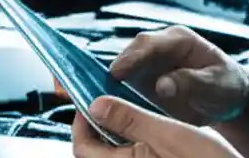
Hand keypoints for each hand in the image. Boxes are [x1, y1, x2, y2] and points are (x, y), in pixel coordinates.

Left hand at [71, 96, 244, 157]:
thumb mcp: (167, 133)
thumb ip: (129, 119)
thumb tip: (96, 105)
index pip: (81, 146)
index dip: (81, 120)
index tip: (90, 97)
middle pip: (95, 150)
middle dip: (99, 123)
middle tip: (110, 98)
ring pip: (113, 152)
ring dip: (116, 131)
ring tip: (129, 107)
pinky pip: (131, 156)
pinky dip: (131, 141)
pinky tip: (147, 125)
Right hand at [109, 26, 248, 125]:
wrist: (228, 98)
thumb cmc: (226, 85)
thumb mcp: (215, 84)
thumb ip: (191, 82)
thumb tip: (162, 85)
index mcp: (179, 40)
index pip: (150, 43)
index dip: (131, 57)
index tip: (117, 73)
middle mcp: (160, 47)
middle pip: (131, 53)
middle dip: (115, 68)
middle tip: (99, 86)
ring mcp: (150, 63)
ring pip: (124, 68)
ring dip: (109, 81)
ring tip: (94, 96)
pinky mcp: (144, 80)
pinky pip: (125, 84)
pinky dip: (115, 93)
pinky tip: (106, 105)